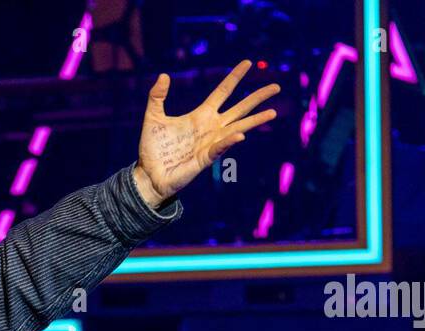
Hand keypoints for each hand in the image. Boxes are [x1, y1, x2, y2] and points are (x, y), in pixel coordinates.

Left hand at [135, 59, 278, 207]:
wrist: (149, 174)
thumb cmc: (152, 148)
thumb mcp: (153, 117)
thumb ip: (157, 96)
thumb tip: (163, 75)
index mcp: (200, 115)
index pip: (223, 92)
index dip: (235, 77)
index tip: (248, 62)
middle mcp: (210, 127)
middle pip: (239, 109)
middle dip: (257, 97)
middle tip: (276, 86)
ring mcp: (210, 143)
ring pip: (238, 128)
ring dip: (255, 120)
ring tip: (273, 112)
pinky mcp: (205, 159)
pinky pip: (220, 148)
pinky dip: (229, 141)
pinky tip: (240, 135)